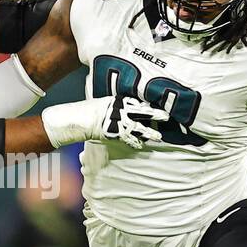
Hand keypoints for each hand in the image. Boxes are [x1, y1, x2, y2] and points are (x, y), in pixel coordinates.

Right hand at [42, 95, 166, 149]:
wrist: (80, 118)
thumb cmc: (91, 109)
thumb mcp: (106, 101)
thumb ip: (118, 103)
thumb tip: (129, 104)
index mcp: (120, 100)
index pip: (138, 102)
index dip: (149, 105)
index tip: (161, 106)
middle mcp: (121, 110)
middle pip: (142, 112)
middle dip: (155, 114)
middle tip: (167, 116)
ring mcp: (118, 121)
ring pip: (138, 127)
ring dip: (149, 132)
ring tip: (159, 137)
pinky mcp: (114, 132)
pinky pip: (127, 138)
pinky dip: (134, 142)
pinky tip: (141, 145)